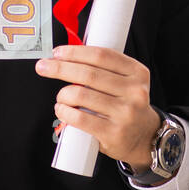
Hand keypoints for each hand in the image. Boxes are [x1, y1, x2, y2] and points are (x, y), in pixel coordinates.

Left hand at [35, 44, 161, 172]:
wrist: (144, 137)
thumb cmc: (127, 105)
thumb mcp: (127, 82)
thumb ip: (105, 69)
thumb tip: (68, 57)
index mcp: (137, 73)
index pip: (102, 55)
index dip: (75, 52)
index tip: (57, 52)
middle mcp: (135, 92)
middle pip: (89, 74)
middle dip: (60, 68)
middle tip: (43, 67)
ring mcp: (125, 113)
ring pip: (81, 95)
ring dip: (62, 94)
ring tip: (60, 97)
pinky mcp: (113, 133)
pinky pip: (80, 118)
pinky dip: (64, 112)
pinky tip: (62, 110)